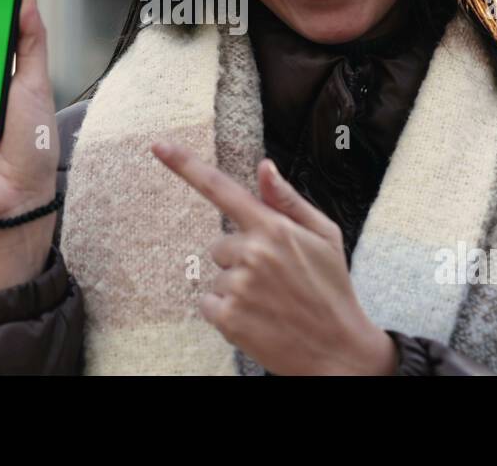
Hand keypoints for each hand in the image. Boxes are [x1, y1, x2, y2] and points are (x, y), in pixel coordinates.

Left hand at [151, 143, 397, 375]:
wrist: (338, 350)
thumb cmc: (332, 288)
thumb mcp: (325, 236)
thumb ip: (288, 201)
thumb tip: (264, 167)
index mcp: (273, 227)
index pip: (221, 189)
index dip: (185, 165)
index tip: (158, 145)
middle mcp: (252, 252)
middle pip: (220, 244)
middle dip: (241, 258)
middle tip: (275, 280)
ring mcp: (238, 286)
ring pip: (217, 276)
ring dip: (236, 288)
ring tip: (271, 302)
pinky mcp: (228, 318)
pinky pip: (208, 303)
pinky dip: (226, 311)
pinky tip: (257, 318)